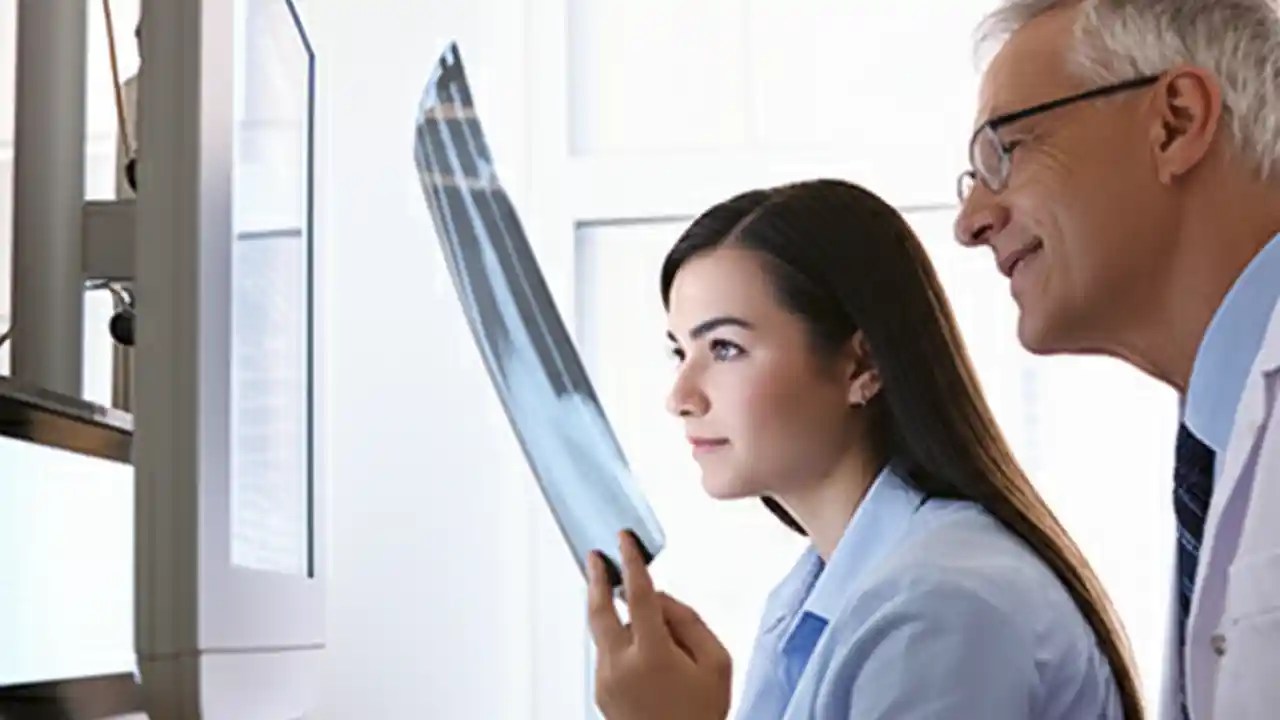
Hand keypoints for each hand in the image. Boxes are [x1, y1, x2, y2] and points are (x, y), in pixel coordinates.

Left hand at [587, 531, 731, 719]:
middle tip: (597, 555)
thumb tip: (658, 598)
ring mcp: (605, 681)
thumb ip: (688, 621)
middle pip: (599, 610)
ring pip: (603, 633)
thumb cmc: (704, 714)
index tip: (624, 539)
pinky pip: (607, 654)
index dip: (631, 562)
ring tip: (630, 606)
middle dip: (597, 579)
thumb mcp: (716, 662)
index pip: (638, 596)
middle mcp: (620, 666)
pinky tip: (637, 644)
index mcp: (652, 655)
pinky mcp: (601, 693)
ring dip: (612, 612)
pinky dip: (618, 639)